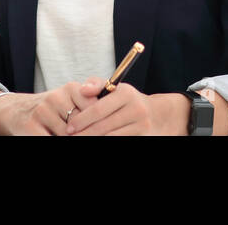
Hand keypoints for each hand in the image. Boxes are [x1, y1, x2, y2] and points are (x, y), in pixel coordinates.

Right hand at [0, 81, 100, 135]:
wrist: (17, 111)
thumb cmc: (52, 109)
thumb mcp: (72, 99)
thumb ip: (91, 102)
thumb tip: (109, 123)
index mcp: (71, 88)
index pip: (94, 107)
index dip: (100, 123)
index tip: (105, 129)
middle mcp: (56, 97)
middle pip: (82, 124)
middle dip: (86, 133)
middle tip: (88, 133)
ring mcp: (43, 111)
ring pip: (68, 135)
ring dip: (71, 136)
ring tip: (66, 132)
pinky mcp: (31, 125)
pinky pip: (50, 138)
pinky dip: (55, 138)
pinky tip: (53, 134)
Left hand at [65, 79, 189, 135]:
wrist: (158, 115)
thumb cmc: (127, 101)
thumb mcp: (114, 88)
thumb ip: (96, 85)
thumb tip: (82, 90)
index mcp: (126, 93)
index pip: (98, 108)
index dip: (81, 119)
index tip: (69, 127)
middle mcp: (136, 108)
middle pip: (103, 126)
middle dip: (84, 134)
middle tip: (70, 137)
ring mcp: (141, 125)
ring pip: (110, 137)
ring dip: (92, 140)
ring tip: (79, 140)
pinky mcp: (143, 137)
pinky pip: (119, 142)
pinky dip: (105, 143)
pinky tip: (95, 141)